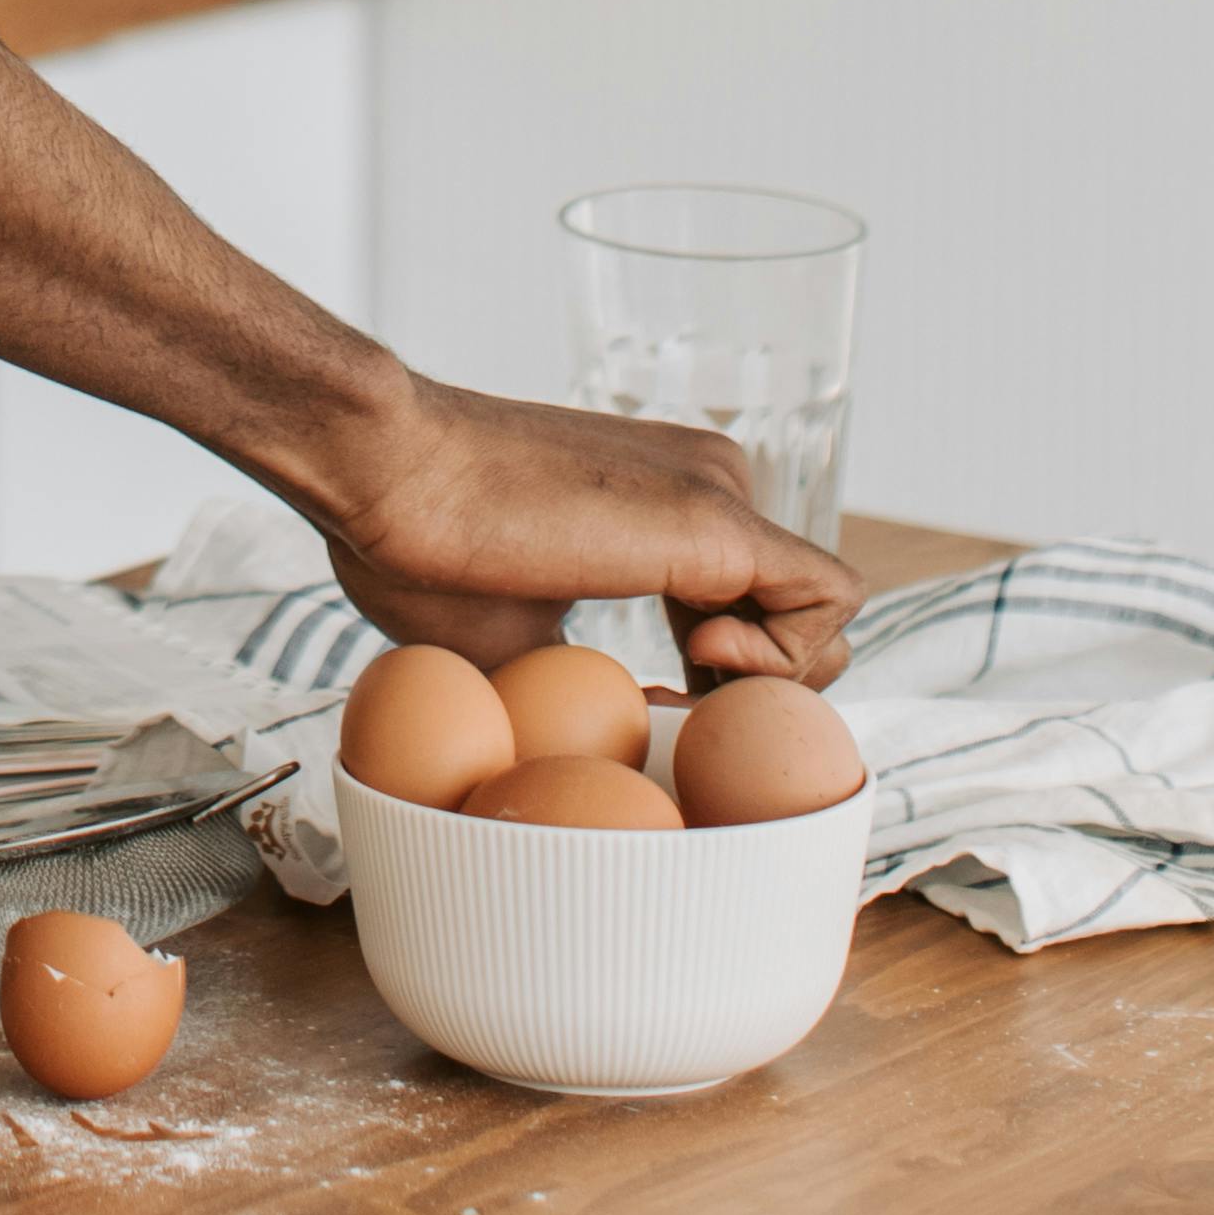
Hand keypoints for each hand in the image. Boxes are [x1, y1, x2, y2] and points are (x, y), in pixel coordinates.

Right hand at [314, 371, 859, 689]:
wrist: (387, 471)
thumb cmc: (422, 552)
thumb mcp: (520, 639)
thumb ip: (585, 680)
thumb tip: (604, 743)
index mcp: (665, 508)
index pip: (756, 606)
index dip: (721, 685)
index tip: (650, 711)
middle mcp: (709, 485)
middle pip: (799, 612)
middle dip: (751, 689)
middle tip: (666, 710)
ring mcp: (719, 494)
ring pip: (823, 611)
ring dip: (766, 681)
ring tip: (675, 687)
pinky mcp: (719, 522)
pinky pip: (826, 598)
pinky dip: (783, 660)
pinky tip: (696, 657)